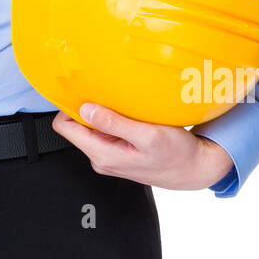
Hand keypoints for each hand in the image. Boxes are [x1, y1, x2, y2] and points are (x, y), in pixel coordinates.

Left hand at [51, 102, 233, 190]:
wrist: (194, 168)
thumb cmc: (176, 155)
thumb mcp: (147, 135)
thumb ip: (114, 123)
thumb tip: (86, 110)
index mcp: (103, 154)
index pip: (64, 128)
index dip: (69, 107)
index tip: (81, 91)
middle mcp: (102, 157)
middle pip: (77, 125)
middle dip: (88, 108)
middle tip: (106, 93)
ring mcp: (109, 155)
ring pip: (92, 127)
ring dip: (103, 113)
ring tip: (123, 104)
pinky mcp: (119, 151)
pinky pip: (106, 130)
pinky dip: (114, 119)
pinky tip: (129, 114)